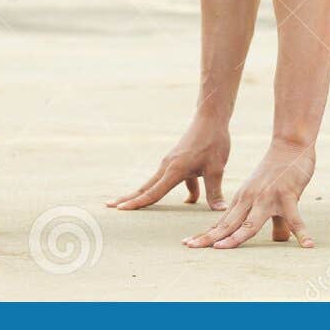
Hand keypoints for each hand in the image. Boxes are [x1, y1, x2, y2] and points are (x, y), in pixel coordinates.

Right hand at [109, 113, 230, 210]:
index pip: (154, 192)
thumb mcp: (216, 168)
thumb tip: (220, 211)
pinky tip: (189, 200)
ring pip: (153, 183)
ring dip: (141, 195)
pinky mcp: (177, 161)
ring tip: (126, 204)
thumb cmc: (213, 142)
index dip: (138, 203)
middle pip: (145, 187)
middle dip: (128, 198)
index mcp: (174, 170)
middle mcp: (167, 167)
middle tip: (108, 206)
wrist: (211, 119)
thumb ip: (214, 191)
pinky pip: (168, 179)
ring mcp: (170, 163)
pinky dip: (169, 189)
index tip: (120, 209)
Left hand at [184, 138, 315, 248]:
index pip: (221, 222)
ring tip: (222, 250)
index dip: (206, 234)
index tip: (188, 244)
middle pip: (227, 224)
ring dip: (235, 238)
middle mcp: (250, 200)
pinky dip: (302, 233)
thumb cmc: (277, 171)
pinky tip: (307, 246)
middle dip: (209, 237)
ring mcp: (268, 198)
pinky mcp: (287, 196)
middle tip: (191, 247)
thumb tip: (279, 240)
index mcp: (242, 199)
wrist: (290, 145)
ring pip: (250, 224)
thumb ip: (270, 218)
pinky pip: (295, 219)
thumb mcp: (264, 194)